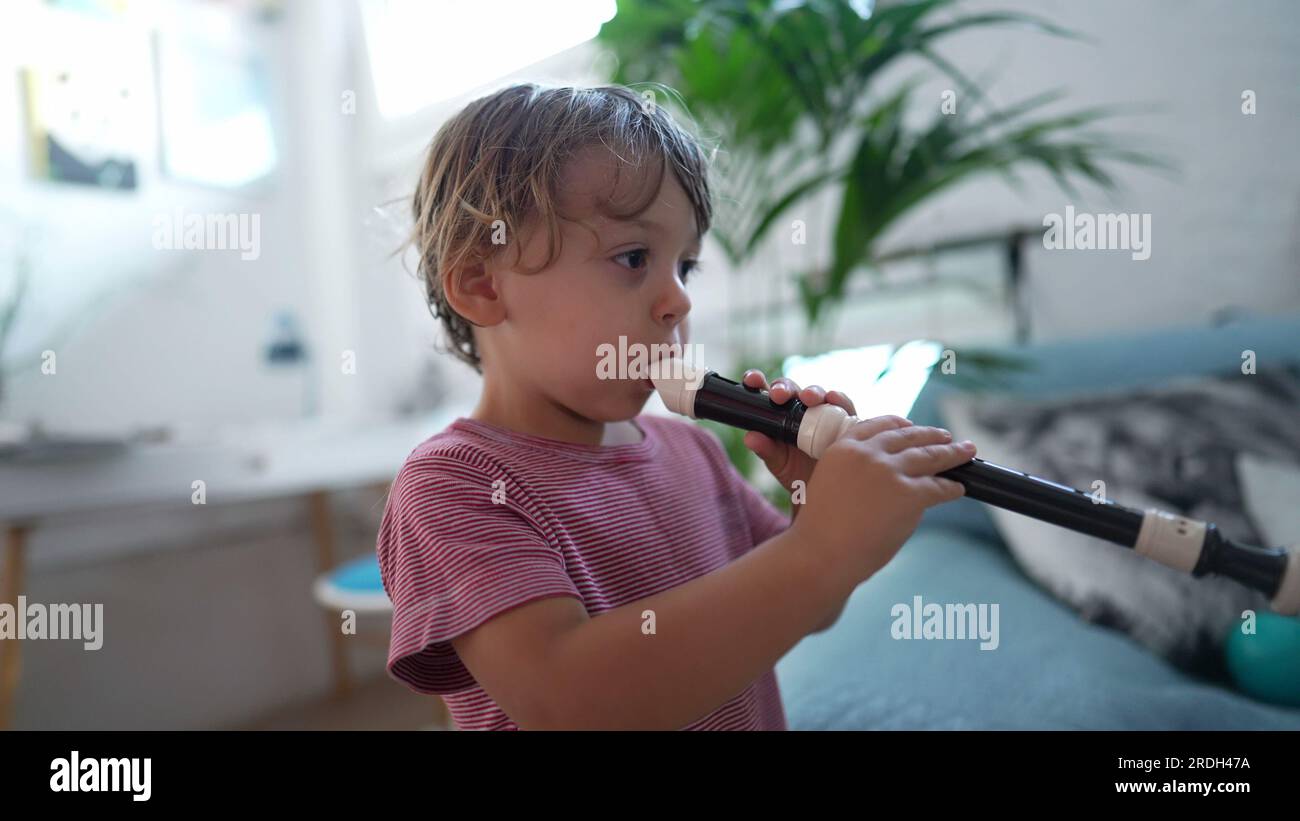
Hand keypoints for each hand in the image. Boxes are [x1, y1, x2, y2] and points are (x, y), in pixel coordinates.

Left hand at [739, 369, 859, 497]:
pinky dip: (839, 399)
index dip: (757, 381)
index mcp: (777, 414)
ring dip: (812, 392)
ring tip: (808, 398)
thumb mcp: (778, 464)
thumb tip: (750, 438)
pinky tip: (834, 399)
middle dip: (784, 387)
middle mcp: (799, 408)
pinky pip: (843, 404)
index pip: (765, 392)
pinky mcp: (844, 418)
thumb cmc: (797, 474)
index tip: (752, 381)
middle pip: (791, 389)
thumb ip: (766, 450)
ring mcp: (822, 411)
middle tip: (778, 395)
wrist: (825, 491)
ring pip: (817, 393)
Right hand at [792, 415, 975, 583]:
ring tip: (965, 451)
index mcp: (844, 448)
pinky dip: (951, 488)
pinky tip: (958, 488)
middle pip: (908, 436)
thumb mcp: (827, 484)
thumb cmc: (821, 530)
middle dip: (931, 435)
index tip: (911, 425)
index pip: (879, 426)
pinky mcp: (908, 494)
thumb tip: (888, 476)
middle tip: (946, 436)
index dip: (900, 424)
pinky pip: (938, 487)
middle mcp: (868, 453)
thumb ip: (854, 472)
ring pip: (929, 456)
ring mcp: (889, 472)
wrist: (820, 555)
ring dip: (951, 452)